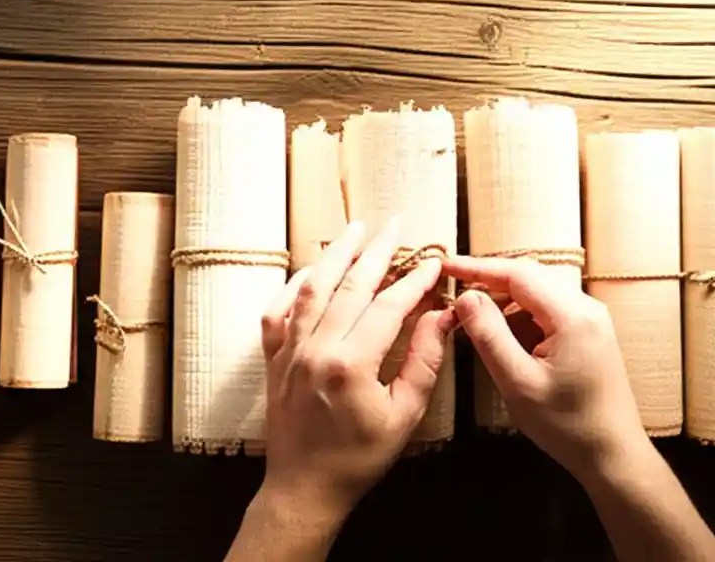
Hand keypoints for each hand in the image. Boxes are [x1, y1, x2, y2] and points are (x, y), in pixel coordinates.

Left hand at [258, 218, 453, 520]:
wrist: (305, 489)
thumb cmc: (358, 459)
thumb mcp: (404, 415)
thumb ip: (423, 362)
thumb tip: (441, 317)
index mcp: (351, 364)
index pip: (388, 306)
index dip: (413, 280)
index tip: (432, 262)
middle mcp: (316, 349)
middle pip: (349, 286)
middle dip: (375, 252)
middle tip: (394, 225)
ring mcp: (290, 352)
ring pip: (311, 289)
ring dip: (334, 256)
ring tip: (353, 230)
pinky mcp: (274, 359)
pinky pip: (278, 312)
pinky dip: (293, 287)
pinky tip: (310, 272)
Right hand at [443, 255, 646, 482]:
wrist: (612, 454)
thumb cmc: (566, 425)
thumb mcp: (518, 383)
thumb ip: (489, 336)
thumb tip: (466, 297)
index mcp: (572, 316)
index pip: (518, 273)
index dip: (478, 267)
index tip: (445, 264)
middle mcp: (586, 308)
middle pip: (529, 277)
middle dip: (489, 283)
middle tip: (453, 290)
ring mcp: (590, 319)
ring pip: (538, 294)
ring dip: (504, 303)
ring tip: (473, 321)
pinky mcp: (589, 333)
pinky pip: (548, 311)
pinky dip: (521, 318)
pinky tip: (502, 338)